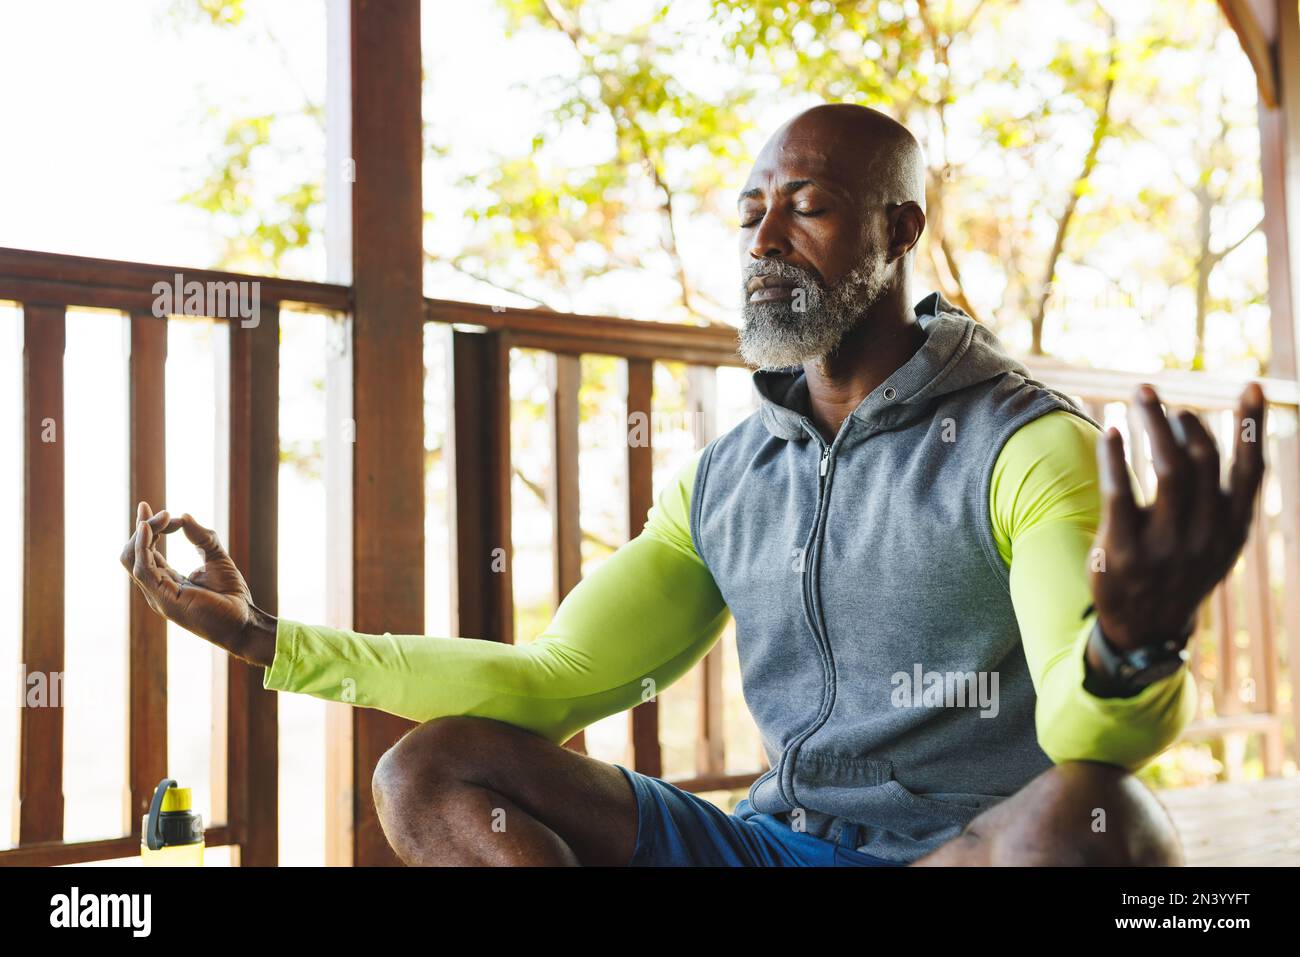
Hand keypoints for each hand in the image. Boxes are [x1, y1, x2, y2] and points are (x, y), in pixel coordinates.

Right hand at [119, 502, 275, 666]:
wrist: (243, 621)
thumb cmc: (231, 595)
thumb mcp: (217, 558)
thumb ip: (202, 538)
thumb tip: (184, 516)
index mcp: (165, 579)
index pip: (144, 551)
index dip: (144, 528)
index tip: (147, 506)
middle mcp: (156, 587)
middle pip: (134, 552)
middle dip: (144, 527)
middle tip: (164, 512)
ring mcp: (157, 594)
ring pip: (133, 557)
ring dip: (145, 532)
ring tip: (164, 516)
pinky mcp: (163, 598)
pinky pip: (142, 569)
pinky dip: (142, 546)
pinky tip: (149, 528)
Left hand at [1090, 383, 1265, 652]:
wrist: (1144, 628)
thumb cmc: (1178, 571)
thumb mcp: (1214, 542)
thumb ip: (1222, 500)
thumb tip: (1219, 439)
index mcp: (1232, 530)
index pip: (1250, 471)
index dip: (1252, 427)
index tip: (1252, 387)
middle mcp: (1204, 536)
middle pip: (1201, 459)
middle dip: (1182, 420)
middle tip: (1159, 399)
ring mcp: (1165, 544)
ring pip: (1168, 468)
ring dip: (1154, 423)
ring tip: (1141, 397)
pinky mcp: (1123, 550)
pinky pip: (1120, 491)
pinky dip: (1116, 456)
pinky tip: (1113, 432)